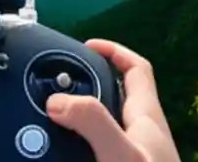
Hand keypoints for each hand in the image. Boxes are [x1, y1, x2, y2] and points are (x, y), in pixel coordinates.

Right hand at [47, 39, 179, 161]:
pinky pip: (99, 147)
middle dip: (86, 86)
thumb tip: (58, 100)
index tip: (87, 46)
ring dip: (79, 119)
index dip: (114, 50)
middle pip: (115, 93)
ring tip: (51, 121)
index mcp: (146, 115)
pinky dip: (81, 144)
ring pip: (104, 123)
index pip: (136, 68)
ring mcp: (136, 151)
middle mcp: (142, 132)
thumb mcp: (122, 153)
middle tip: (57, 88)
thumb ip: (93, 122)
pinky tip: (65, 153)